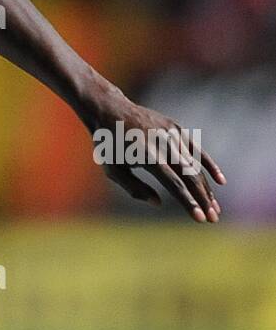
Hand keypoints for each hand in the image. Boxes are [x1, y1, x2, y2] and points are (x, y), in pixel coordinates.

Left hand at [86, 87, 225, 222]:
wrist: (110, 111)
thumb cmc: (109, 146)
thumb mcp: (113, 171)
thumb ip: (135, 188)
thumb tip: (159, 203)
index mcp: (148, 157)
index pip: (175, 184)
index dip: (189, 202)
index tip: (200, 218)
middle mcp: (164, 145)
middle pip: (190, 176)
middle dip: (204, 199)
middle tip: (214, 219)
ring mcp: (172, 134)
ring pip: (195, 165)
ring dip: (207, 187)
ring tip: (215, 207)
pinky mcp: (176, 128)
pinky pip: (196, 149)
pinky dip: (209, 165)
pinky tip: (220, 180)